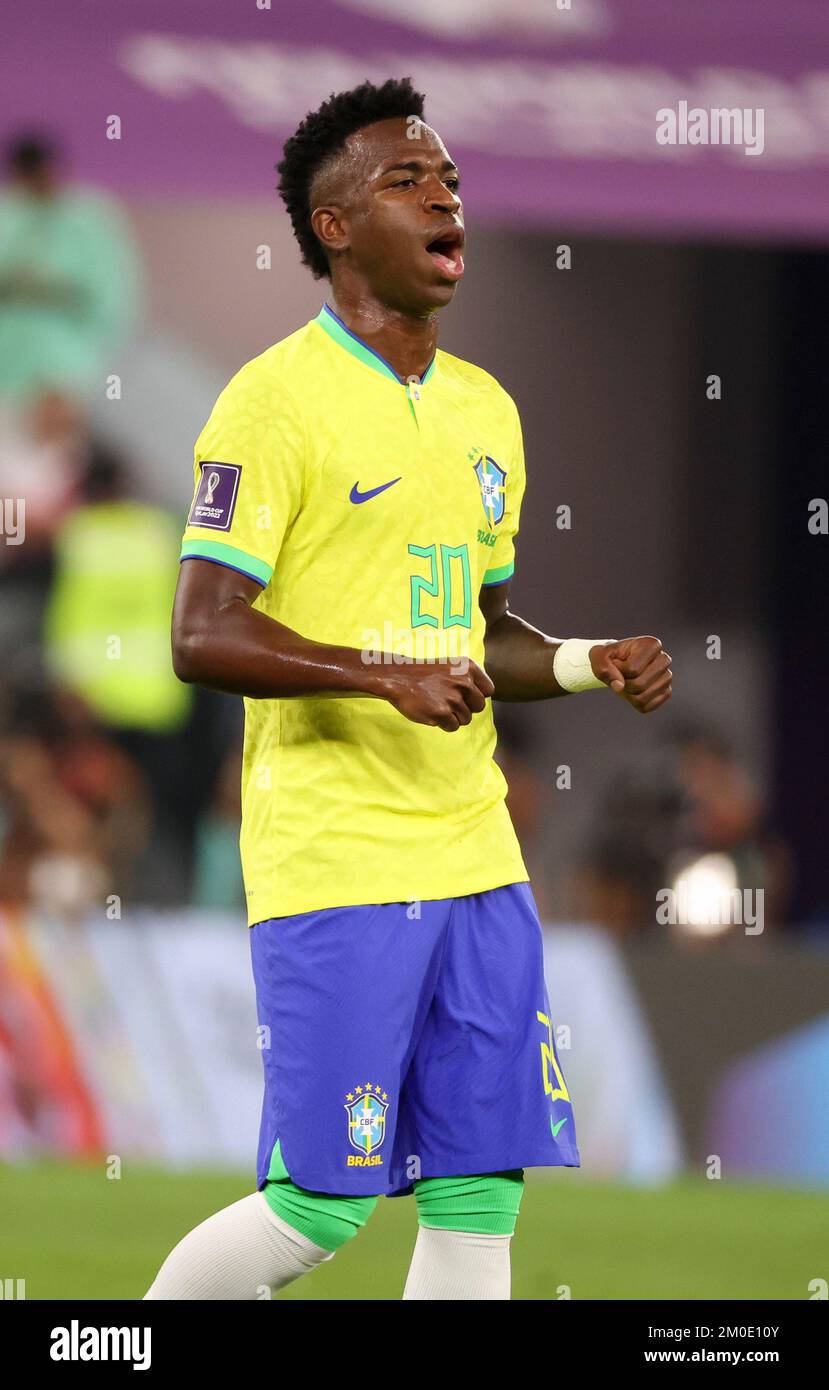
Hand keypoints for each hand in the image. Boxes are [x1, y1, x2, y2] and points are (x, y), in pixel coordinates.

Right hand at [378, 657, 493, 731]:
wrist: (398, 678)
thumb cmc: (425, 675)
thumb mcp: (451, 666)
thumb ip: (469, 678)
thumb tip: (482, 698)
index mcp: (468, 668)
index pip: (488, 690)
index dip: (476, 696)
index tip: (463, 695)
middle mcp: (464, 682)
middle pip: (479, 707)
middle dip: (466, 708)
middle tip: (449, 702)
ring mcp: (453, 698)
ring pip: (466, 719)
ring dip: (453, 716)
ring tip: (437, 705)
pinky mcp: (441, 713)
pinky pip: (453, 727)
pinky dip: (444, 724)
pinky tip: (432, 712)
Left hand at [589, 636, 671, 713]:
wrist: (618, 664)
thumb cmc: (609, 657)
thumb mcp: (598, 656)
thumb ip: (604, 668)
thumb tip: (619, 687)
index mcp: (651, 644)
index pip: (632, 669)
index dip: (618, 670)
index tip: (617, 663)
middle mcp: (664, 659)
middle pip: (639, 685)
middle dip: (623, 684)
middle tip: (621, 676)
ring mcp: (667, 677)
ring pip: (643, 698)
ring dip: (628, 695)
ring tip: (627, 682)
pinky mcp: (666, 692)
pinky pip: (647, 707)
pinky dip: (634, 703)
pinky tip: (634, 691)